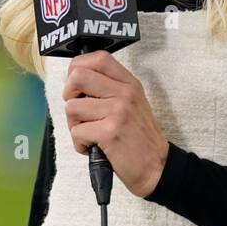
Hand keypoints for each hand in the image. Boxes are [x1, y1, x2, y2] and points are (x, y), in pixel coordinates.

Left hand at [61, 50, 169, 198]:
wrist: (157, 167)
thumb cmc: (139, 138)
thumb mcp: (132, 104)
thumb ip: (110, 89)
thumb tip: (75, 82)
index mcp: (129, 84)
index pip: (98, 58)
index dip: (78, 67)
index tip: (76, 85)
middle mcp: (124, 93)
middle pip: (78, 76)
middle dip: (69, 95)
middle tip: (79, 111)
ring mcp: (117, 111)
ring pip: (72, 107)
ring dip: (74, 125)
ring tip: (90, 134)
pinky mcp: (109, 132)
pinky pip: (76, 131)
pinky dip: (80, 144)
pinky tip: (93, 147)